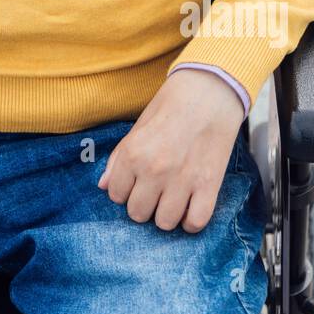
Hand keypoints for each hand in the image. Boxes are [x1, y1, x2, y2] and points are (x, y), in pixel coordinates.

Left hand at [96, 69, 245, 232]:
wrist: (210, 91)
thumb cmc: (172, 106)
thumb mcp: (138, 127)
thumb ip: (119, 159)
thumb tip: (103, 186)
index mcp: (132, 153)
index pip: (116, 195)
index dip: (126, 190)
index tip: (137, 182)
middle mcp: (154, 170)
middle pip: (138, 214)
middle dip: (144, 205)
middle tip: (155, 190)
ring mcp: (182, 180)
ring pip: (164, 222)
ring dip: (167, 214)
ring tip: (173, 198)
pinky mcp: (209, 185)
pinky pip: (195, 222)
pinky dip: (191, 221)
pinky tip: (190, 207)